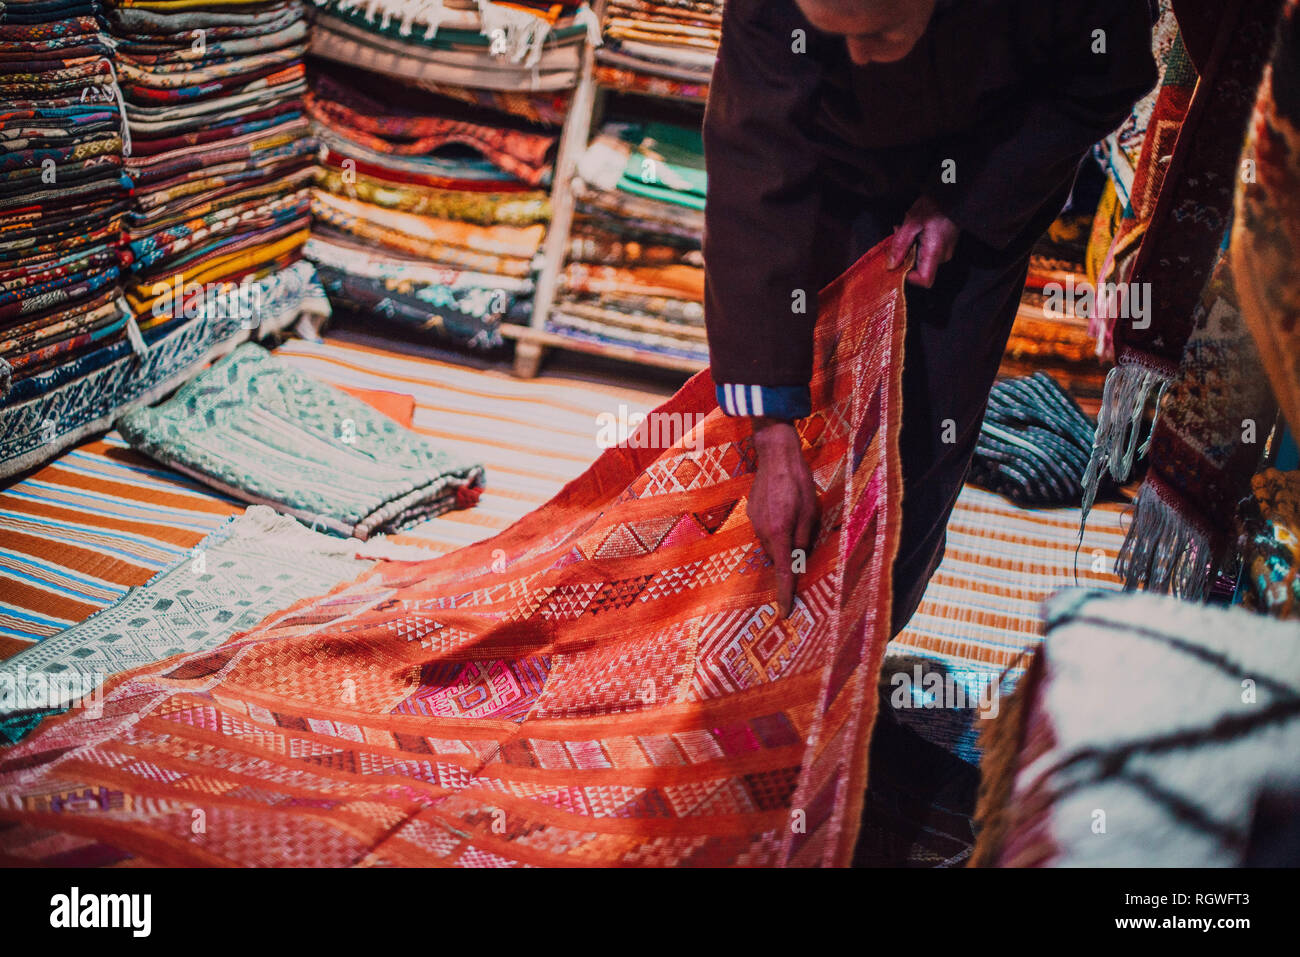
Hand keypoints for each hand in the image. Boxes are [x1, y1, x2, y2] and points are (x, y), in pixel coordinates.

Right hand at [748, 418, 817, 617]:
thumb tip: (799, 559)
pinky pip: (765, 531)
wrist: (775, 455)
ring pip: (771, 544)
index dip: (785, 594)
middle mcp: (763, 531)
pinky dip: (775, 529)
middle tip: (805, 538)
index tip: (785, 612)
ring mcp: (754, 522)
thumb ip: (804, 538)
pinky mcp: (752, 513)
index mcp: (780, 533)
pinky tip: (784, 509)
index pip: (782, 572)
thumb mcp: (811, 512)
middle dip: (789, 557)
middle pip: (777, 558)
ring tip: (796, 516)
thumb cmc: (798, 482)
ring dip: (783, 541)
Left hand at [887, 195, 959, 287]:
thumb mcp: (911, 223)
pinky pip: (927, 252)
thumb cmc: (934, 206)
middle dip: (905, 257)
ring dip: (910, 248)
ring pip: (922, 260)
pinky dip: (917, 244)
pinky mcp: (945, 246)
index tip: (899, 264)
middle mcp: (943, 256)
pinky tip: (914, 230)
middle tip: (900, 238)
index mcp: (935, 252)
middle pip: (920, 270)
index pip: (925, 280)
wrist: (952, 194)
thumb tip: (891, 265)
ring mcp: (945, 252)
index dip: (910, 278)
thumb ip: (900, 246)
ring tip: (907, 230)